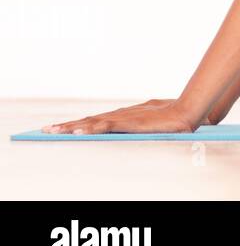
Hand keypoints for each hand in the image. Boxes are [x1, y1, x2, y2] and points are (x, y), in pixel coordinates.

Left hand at [41, 98, 199, 134]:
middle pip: (89, 120)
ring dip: (72, 126)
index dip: (78, 124)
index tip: (61, 127)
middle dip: (67, 125)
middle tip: (46, 130)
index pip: (96, 119)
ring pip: (93, 122)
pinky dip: (90, 127)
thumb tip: (137, 133)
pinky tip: (78, 131)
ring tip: (55, 131)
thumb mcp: (151, 124)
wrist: (187, 112)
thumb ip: (139, 128)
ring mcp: (124, 117)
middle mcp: (121, 115)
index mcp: (125, 116)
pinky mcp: (130, 122)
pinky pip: (106, 125)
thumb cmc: (172, 119)